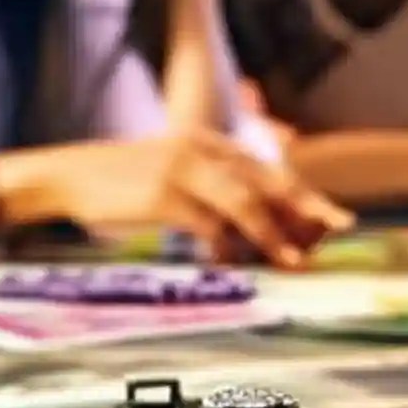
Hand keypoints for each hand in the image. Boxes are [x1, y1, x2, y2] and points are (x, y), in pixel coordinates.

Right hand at [48, 132, 352, 267]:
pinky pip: (207, 223)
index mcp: (213, 144)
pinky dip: (225, 246)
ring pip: (244, 202)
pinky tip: (232, 263)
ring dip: (273, 234)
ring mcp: (183, 170)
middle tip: (338, 230)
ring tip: (293, 260)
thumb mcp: (182, 174)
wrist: (70, 175)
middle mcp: (204, 150)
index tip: (337, 220)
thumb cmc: (130, 183)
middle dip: (307, 209)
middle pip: (269, 181)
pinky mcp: (162, 194)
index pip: (271, 172)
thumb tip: (271, 230)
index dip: (307, 198)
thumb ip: (222, 192)